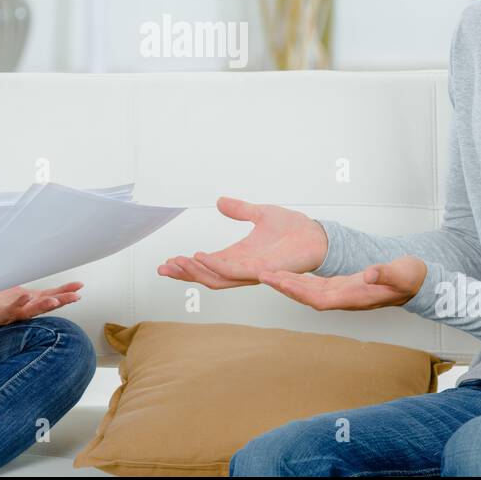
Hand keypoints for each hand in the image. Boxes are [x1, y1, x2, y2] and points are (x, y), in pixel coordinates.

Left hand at [0, 281, 84, 330]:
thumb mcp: (12, 292)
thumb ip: (26, 290)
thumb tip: (40, 275)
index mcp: (27, 302)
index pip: (50, 296)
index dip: (65, 291)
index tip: (80, 286)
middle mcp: (22, 309)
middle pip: (45, 305)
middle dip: (61, 301)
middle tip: (75, 296)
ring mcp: (10, 313)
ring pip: (30, 311)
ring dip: (42, 306)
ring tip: (54, 301)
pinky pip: (9, 310)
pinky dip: (18, 304)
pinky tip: (25, 297)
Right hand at [156, 196, 328, 288]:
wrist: (316, 235)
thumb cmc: (292, 229)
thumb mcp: (260, 213)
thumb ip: (239, 210)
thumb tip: (220, 202)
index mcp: (238, 256)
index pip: (207, 265)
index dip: (186, 266)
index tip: (166, 262)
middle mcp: (242, 267)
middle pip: (207, 276)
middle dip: (184, 274)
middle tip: (163, 269)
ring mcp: (252, 271)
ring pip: (217, 277)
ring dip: (196, 271)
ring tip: (178, 262)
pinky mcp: (264, 270)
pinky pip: (236, 271)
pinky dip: (217, 265)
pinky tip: (202, 257)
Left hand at [257, 256, 428, 310]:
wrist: (419, 284)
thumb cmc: (411, 278)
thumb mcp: (402, 272)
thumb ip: (386, 273)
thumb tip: (370, 273)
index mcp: (355, 296)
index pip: (319, 298)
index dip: (297, 291)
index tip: (279, 282)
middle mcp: (345, 298)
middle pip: (308, 296)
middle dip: (284, 286)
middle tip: (261, 275)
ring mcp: (344, 294)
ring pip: (310, 291)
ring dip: (289, 284)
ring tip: (268, 274)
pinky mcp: (344, 286)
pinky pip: (316, 286)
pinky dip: (300, 281)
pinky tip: (288, 274)